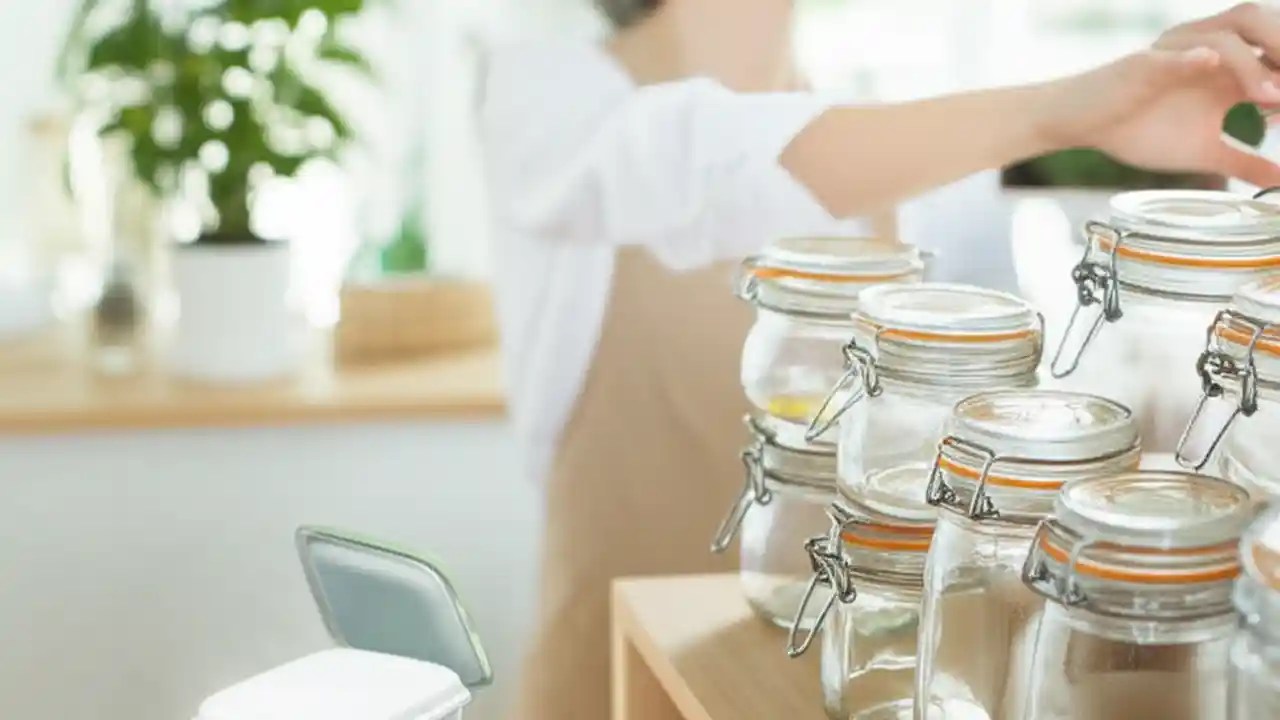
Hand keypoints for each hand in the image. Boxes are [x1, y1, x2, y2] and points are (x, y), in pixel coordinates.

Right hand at [1038, 2, 1279, 186]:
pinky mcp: (1142, 64)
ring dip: (1252, 62)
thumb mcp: (1203, 153)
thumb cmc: (1138, 130)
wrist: (1081, 123)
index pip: (1277, 55)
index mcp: (1228, 70)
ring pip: (1226, 34)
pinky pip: (1169, 56)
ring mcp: (1176, 53)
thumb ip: (1245, 162)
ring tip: (1268, 96)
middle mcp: (1208, 52)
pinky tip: (1207, 63)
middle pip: (1260, 25)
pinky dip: (1190, 59)